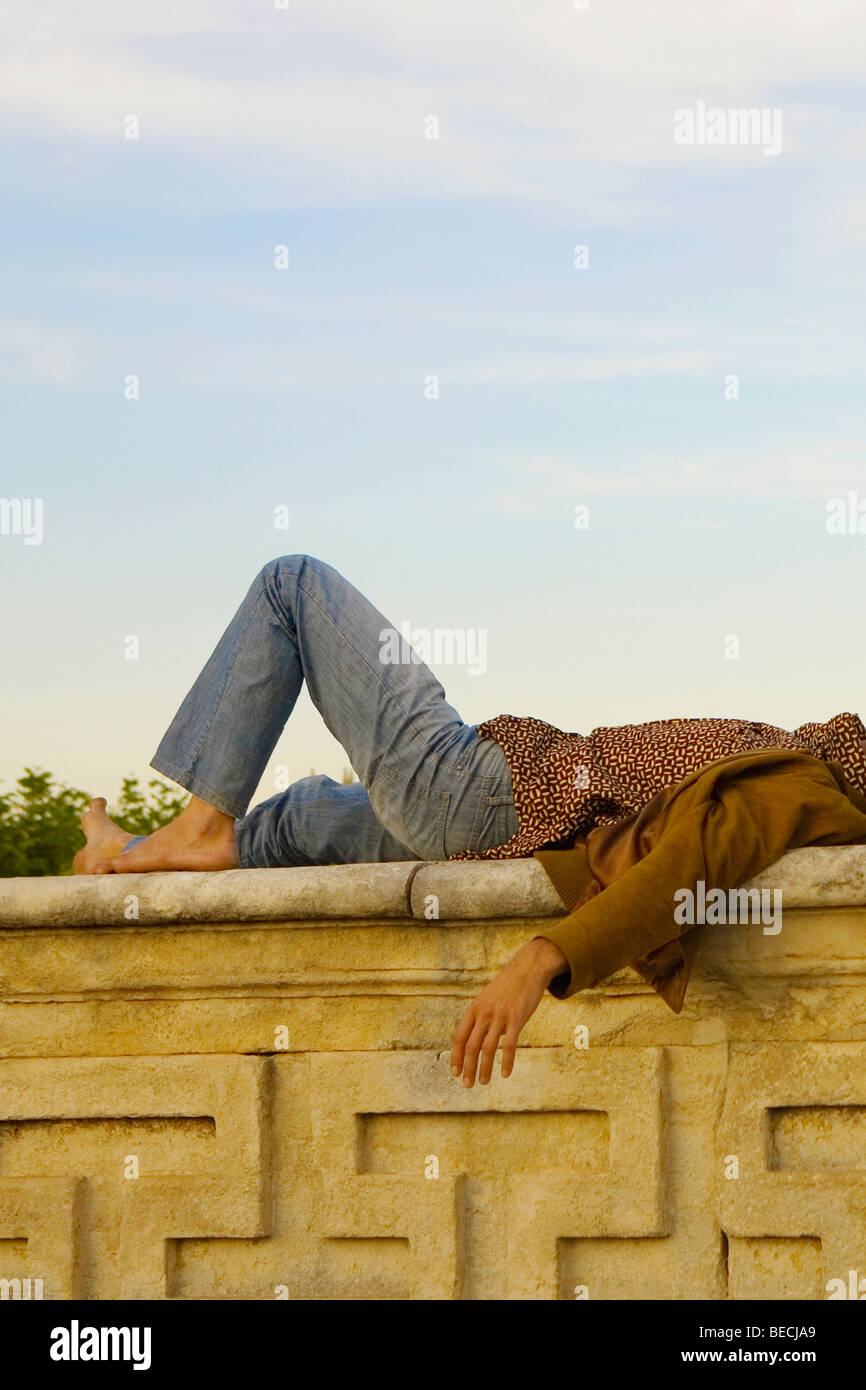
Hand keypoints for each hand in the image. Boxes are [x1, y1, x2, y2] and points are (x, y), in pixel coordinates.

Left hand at [449, 936, 567, 1087]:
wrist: (527, 969)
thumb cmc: (507, 986)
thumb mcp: (487, 998)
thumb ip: (479, 1015)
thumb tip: (473, 1036)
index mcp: (474, 1009)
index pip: (459, 1037)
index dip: (456, 1057)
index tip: (455, 1072)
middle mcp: (484, 1013)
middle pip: (471, 1046)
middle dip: (468, 1068)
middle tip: (467, 1084)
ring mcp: (500, 1016)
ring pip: (488, 1048)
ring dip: (484, 1068)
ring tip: (483, 1082)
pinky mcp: (516, 1018)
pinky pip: (509, 1045)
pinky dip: (506, 1061)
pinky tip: (505, 1073)